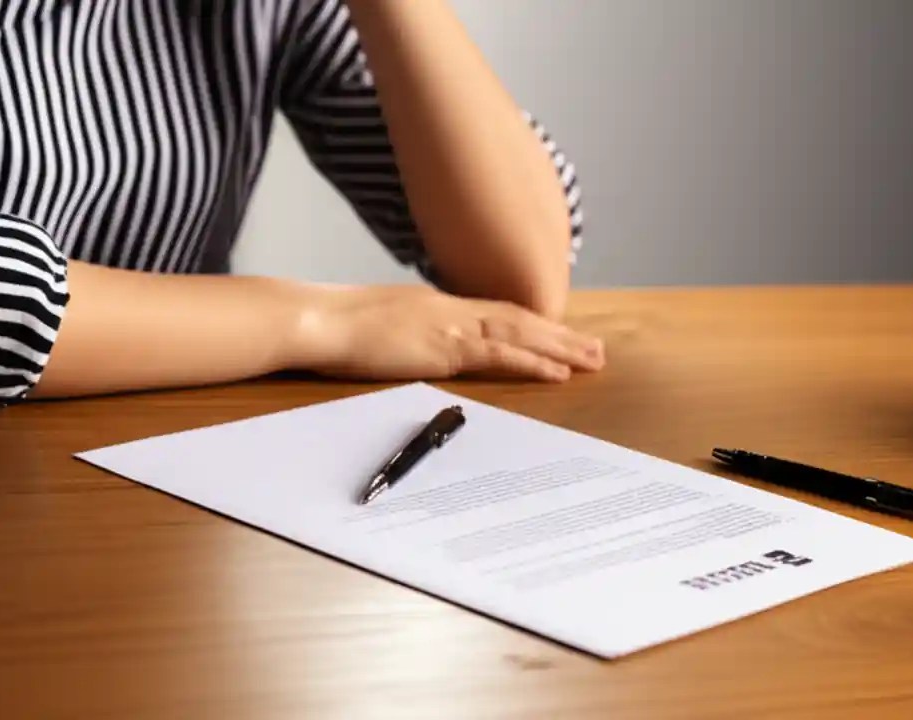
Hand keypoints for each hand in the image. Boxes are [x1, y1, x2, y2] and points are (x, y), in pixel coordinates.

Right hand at [297, 285, 604, 382]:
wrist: (317, 319)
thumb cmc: (335, 327)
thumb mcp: (379, 324)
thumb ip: (406, 332)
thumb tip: (415, 344)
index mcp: (436, 304)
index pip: (496, 312)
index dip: (532, 324)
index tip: (559, 333)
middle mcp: (451, 309)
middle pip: (519, 319)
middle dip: (560, 334)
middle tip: (595, 349)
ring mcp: (451, 325)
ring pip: (521, 333)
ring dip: (561, 347)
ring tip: (593, 359)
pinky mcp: (445, 346)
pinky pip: (501, 355)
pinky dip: (533, 362)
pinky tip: (558, 372)